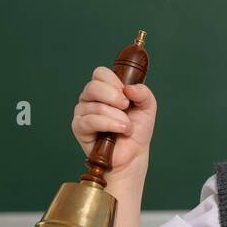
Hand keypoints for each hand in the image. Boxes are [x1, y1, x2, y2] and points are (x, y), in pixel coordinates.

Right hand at [71, 66, 156, 180]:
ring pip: (97, 107)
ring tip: (126, 127)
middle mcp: (90, 98)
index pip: (100, 73)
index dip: (115, 81)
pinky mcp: (79, 128)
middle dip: (115, 97)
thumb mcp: (147, 107)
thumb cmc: (137, 129)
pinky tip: (120, 131)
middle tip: (126, 107)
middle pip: (93, 86)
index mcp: (103, 89)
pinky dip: (110, 125)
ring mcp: (82, 112)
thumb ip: (143, 93)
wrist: (134, 153)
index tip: (127, 95)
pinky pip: (91, 121)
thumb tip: (129, 88)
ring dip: (118, 118)